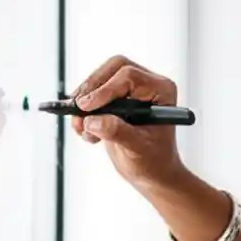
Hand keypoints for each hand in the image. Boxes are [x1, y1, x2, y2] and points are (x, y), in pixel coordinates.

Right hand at [69, 55, 186, 189]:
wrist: (151, 172)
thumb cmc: (154, 160)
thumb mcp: (137, 148)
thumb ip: (117, 132)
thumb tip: (93, 120)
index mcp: (161, 90)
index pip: (129, 76)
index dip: (105, 90)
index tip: (87, 108)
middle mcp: (148, 84)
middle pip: (114, 68)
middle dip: (92, 88)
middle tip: (78, 110)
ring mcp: (131, 90)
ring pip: (100, 78)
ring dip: (84, 100)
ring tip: (81, 127)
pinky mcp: (116, 98)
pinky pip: (93, 91)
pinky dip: (83, 109)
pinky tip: (86, 131)